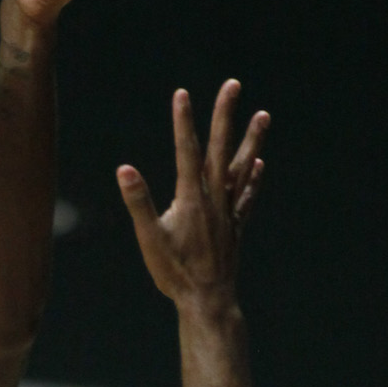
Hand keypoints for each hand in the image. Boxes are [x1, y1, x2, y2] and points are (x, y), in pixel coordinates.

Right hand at [118, 81, 270, 305]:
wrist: (208, 301)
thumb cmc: (174, 272)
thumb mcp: (149, 238)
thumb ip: (139, 202)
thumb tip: (124, 170)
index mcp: (192, 198)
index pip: (187, 151)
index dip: (183, 121)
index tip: (182, 93)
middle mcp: (214, 199)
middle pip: (220, 148)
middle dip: (225, 115)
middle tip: (233, 85)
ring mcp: (228, 211)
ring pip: (242, 167)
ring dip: (252, 140)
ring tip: (263, 115)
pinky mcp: (235, 226)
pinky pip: (247, 195)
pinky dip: (253, 177)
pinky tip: (259, 163)